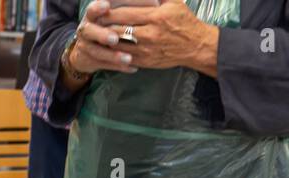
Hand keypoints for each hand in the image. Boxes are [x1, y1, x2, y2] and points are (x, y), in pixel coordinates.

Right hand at [67, 0, 138, 75]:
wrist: (86, 47)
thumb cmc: (107, 22)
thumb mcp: (114, 10)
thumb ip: (129, 5)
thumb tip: (155, 1)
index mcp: (93, 12)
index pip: (96, 7)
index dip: (101, 7)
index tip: (107, 5)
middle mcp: (87, 27)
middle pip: (90, 30)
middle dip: (102, 35)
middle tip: (115, 39)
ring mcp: (86, 45)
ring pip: (97, 52)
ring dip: (112, 55)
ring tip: (128, 58)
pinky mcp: (90, 60)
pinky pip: (104, 65)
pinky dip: (118, 67)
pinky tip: (133, 68)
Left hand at [102, 0, 219, 74]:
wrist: (195, 46)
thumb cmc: (184, 21)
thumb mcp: (174, 2)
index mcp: (156, 17)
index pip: (126, 13)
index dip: (110, 11)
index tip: (100, 9)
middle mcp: (150, 34)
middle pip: (119, 29)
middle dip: (104, 26)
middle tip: (92, 22)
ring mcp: (147, 50)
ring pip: (119, 46)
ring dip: (105, 41)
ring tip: (96, 35)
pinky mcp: (145, 62)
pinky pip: (124, 58)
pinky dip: (113, 53)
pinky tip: (105, 49)